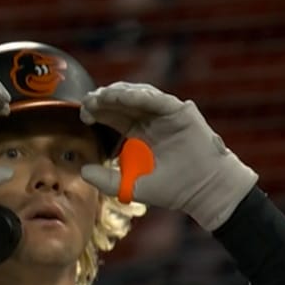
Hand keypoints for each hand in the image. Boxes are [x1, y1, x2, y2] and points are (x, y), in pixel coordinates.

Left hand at [78, 83, 257, 230]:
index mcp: (137, 132)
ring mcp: (165, 113)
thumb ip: (106, 180)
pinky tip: (124, 97)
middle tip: (88, 101)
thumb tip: (82, 171)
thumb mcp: (131, 186)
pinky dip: (141, 96)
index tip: (83, 115)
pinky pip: (158, 100)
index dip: (95, 110)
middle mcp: (149, 119)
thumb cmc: (170, 189)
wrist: (202, 191)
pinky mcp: (180, 112)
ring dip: (119, 93)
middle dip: (103, 98)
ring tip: (102, 96)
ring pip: (138, 94)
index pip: (111, 114)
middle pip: (121, 100)